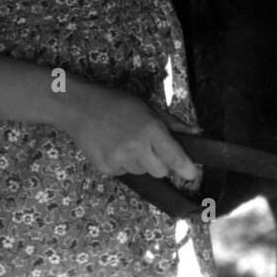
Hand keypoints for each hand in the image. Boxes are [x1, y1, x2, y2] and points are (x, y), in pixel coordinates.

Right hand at [64, 80, 199, 180]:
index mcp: (150, 129)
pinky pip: (123, 173)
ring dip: (140, 162)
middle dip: (160, 164)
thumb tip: (196, 133)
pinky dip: (122, 164)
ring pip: (141, 172)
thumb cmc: (116, 102)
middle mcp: (136, 147)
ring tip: (126, 142)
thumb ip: (172, 123)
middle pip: (160, 172)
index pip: (174, 157)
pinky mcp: (105, 168)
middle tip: (151, 148)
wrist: (79, 107)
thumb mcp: (148, 106)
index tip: (192, 174)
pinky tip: (113, 147)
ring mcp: (119, 160)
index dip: (186, 168)